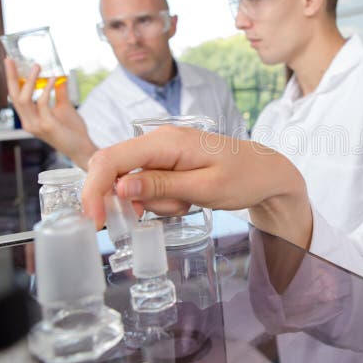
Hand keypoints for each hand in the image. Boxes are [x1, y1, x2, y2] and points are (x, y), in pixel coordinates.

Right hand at [4, 58, 96, 168]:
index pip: (15, 97)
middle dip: (11, 76)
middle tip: (11, 60)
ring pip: (25, 99)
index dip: (11, 80)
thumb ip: (59, 94)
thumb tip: (60, 77)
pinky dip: (46, 89)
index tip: (10, 63)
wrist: (82, 148)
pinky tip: (53, 79)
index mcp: (29, 118)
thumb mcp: (64, 107)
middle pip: (14, 96)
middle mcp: (28, 122)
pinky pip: (43, 104)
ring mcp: (36, 125)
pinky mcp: (47, 126)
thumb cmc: (72, 130)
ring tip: (36, 66)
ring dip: (30, 81)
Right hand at [82, 126, 312, 247]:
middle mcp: (158, 141)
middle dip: (129, 200)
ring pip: (132, 184)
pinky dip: (162, 200)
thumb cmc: (245, 178)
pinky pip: (148, 185)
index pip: (111, 160)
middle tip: (165, 210)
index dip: (94, 190)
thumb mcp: (205, 188)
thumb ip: (162, 187)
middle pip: (115, 171)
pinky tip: (186, 198)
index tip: (97, 221)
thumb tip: (120, 188)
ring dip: (154, 203)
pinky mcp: (167, 162)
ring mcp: (162, 151)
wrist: (267, 173)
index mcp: (166, 142)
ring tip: (188, 201)